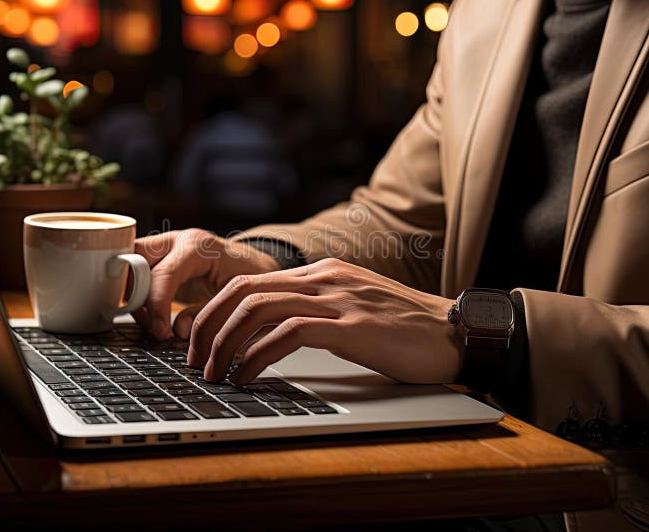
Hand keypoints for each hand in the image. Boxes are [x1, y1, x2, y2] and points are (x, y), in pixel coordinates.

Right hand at [134, 229, 279, 339]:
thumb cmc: (247, 279)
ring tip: (150, 323)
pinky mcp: (157, 259)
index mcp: (197, 247)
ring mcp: (164, 246)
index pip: (163, 273)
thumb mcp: (235, 299)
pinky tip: (149, 316)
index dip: (156, 306)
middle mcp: (176, 241)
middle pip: (133, 258)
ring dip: (130, 295)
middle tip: (147, 323)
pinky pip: (132, 272)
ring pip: (127, 263)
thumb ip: (206, 314)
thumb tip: (176, 330)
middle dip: (132, 293)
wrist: (252, 265)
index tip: (160, 332)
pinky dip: (134, 294)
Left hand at [186, 257, 464, 385]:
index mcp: (322, 272)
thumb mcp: (354, 308)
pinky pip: (287, 335)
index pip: (251, 281)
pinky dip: (257, 356)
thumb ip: (319, 309)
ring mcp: (337, 299)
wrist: (454, 332)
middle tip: (195, 357)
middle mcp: (324, 278)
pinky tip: (247, 376)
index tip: (200, 337)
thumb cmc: (406, 329)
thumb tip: (275, 331)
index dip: (216, 308)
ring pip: (258, 309)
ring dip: (226, 343)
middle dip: (209, 324)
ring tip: (213, 372)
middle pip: (244, 290)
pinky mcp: (349, 326)